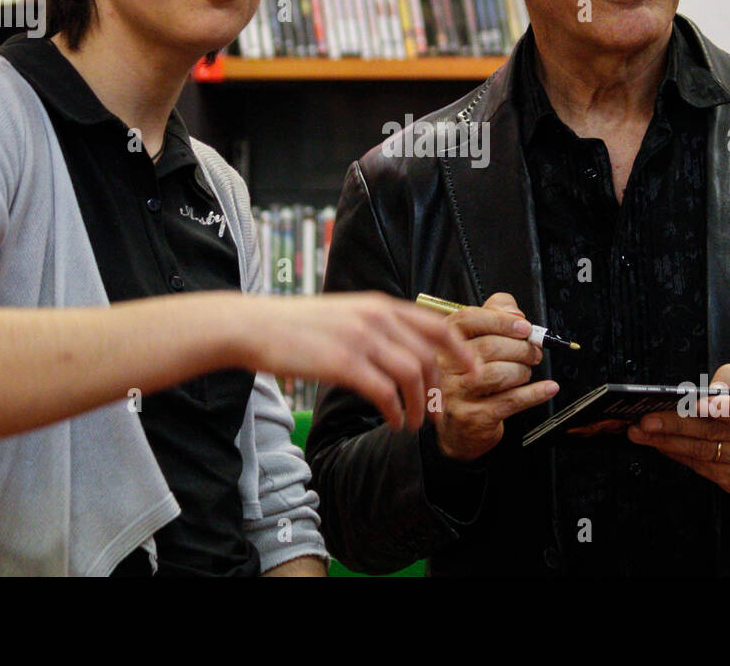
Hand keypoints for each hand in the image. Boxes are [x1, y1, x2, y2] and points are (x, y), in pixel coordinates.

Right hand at [226, 291, 473, 431]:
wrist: (254, 326)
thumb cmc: (296, 325)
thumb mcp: (344, 312)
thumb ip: (375, 325)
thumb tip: (403, 348)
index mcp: (379, 304)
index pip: (436, 324)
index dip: (461, 349)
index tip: (474, 370)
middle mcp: (375, 317)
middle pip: (428, 355)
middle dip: (438, 388)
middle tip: (436, 412)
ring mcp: (360, 339)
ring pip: (411, 376)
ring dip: (418, 405)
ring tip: (413, 423)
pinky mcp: (343, 363)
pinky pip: (385, 393)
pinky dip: (396, 412)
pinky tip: (393, 422)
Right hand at [432, 292, 558, 461]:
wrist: (456, 428)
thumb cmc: (469, 379)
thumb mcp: (475, 343)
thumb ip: (494, 317)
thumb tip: (515, 312)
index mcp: (445, 341)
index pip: (468, 321)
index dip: (501, 320)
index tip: (524, 327)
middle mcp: (446, 366)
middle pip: (488, 347)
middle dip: (520, 348)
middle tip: (533, 352)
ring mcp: (456, 393)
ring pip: (498, 374)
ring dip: (523, 370)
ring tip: (527, 371)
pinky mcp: (472, 416)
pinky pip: (510, 400)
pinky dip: (535, 393)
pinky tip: (547, 388)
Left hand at [627, 363, 729, 493]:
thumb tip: (708, 391)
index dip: (721, 407)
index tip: (695, 404)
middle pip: (713, 432)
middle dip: (674, 426)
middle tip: (646, 421)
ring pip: (702, 453)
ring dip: (667, 443)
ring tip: (641, 433)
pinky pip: (700, 468)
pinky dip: (677, 455)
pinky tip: (660, 445)